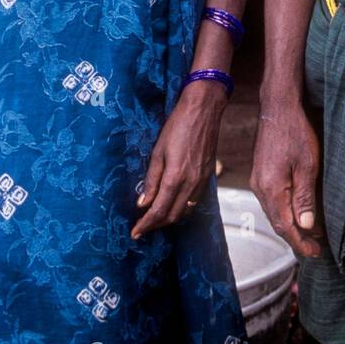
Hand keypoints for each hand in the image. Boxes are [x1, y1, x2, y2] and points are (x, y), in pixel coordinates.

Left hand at [130, 81, 226, 238]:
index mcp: (176, 177)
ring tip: (156, 219)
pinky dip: (183, 208)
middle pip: (173, 215)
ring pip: (186, 211)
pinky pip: (195, 201)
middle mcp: (191, 183)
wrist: (204, 110)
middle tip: (143, 227)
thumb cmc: (177, 125)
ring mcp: (202, 181)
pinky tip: (174, 204)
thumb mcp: (158, 151)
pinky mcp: (209, 176)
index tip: (135, 233)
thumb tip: (142, 203)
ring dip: (170, 218)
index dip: (146, 225)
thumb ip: (151, 179)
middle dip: (157, 225)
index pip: (159, 211)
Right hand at [250, 100, 323, 257]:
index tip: (315, 253)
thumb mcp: (307, 165)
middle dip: (297, 238)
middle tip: (316, 248)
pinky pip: (271, 201)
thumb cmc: (295, 133)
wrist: (278, 108)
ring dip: (291, 226)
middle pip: (277, 223)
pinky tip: (296, 212)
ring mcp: (258, 181)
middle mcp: (260, 188)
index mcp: (271, 189)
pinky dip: (284, 212)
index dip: (300, 243)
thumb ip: (305, 198)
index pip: (285, 227)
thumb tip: (306, 226)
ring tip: (310, 234)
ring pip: (274, 213)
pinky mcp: (260, 174)